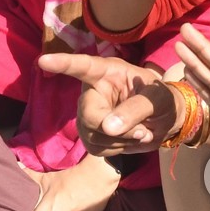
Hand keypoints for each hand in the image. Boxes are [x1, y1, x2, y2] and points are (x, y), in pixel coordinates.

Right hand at [38, 53, 173, 155]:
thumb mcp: (158, 98)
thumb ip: (136, 108)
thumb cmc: (162, 99)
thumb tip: (107, 127)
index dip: (62, 63)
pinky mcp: (91, 135)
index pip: (82, 65)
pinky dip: (119, 150)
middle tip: (144, 131)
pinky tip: (131, 140)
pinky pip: (97, 148)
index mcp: (107, 72)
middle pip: (88, 114)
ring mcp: (89, 114)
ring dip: (122, 141)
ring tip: (142, 132)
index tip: (43, 61)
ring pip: (93, 136)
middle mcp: (92, 91)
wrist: (166, 119)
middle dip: (115, 129)